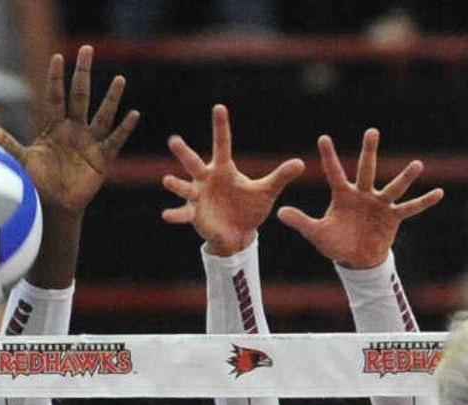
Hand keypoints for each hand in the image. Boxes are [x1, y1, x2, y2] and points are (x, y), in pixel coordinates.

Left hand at [0, 47, 138, 218]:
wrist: (54, 206)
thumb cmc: (37, 182)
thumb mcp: (20, 160)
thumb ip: (4, 142)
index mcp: (55, 126)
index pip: (55, 96)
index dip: (56, 78)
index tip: (57, 57)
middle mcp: (74, 129)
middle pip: (80, 95)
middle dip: (83, 73)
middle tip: (87, 49)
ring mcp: (89, 143)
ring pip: (102, 115)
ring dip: (111, 98)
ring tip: (120, 79)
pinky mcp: (101, 159)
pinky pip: (115, 141)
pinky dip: (124, 129)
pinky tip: (133, 114)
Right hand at [162, 103, 303, 256]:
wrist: (238, 233)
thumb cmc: (249, 208)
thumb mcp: (266, 192)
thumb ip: (280, 176)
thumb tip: (301, 163)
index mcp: (224, 169)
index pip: (222, 144)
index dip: (221, 127)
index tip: (219, 107)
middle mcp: (207, 179)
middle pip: (195, 163)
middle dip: (184, 153)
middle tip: (174, 140)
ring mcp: (199, 196)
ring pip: (185, 187)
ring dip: (176, 184)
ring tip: (166, 180)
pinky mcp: (195, 214)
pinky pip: (184, 214)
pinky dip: (176, 214)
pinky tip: (166, 215)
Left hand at [277, 129, 442, 269]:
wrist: (356, 259)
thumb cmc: (336, 243)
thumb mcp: (316, 234)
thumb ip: (300, 222)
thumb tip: (279, 213)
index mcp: (343, 195)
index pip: (334, 172)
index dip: (328, 157)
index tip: (323, 138)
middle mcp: (363, 194)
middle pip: (366, 169)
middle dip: (369, 152)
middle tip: (371, 131)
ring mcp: (380, 204)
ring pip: (393, 187)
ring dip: (405, 177)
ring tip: (417, 165)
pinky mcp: (393, 217)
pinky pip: (410, 208)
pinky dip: (424, 202)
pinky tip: (439, 193)